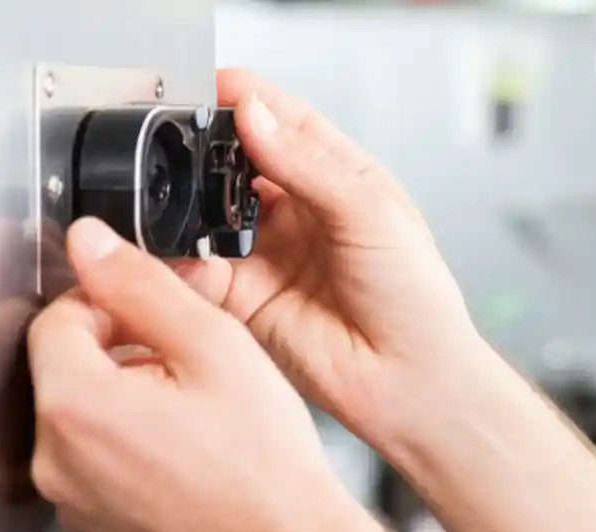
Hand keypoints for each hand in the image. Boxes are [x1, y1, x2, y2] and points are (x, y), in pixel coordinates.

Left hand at [28, 218, 364, 531]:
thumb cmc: (265, 469)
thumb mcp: (212, 347)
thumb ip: (141, 285)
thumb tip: (91, 244)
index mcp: (74, 406)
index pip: (58, 319)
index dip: (110, 303)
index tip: (155, 313)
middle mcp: (56, 463)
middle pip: (67, 370)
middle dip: (121, 352)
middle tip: (191, 363)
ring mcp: (74, 506)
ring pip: (86, 421)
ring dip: (129, 401)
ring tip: (199, 415)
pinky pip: (100, 469)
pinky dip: (135, 450)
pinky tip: (193, 456)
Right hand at [216, 70, 487, 445]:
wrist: (409, 381)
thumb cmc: (416, 300)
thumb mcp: (371, 212)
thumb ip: (307, 163)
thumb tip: (253, 114)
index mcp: (337, 176)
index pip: (281, 119)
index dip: (246, 98)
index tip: (212, 86)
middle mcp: (297, 210)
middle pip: (235, 162)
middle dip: (205, 150)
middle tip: (182, 144)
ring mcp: (266, 252)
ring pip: (207, 211)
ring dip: (188, 203)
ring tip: (178, 197)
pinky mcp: (242, 297)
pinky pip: (197, 268)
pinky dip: (182, 258)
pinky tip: (185, 252)